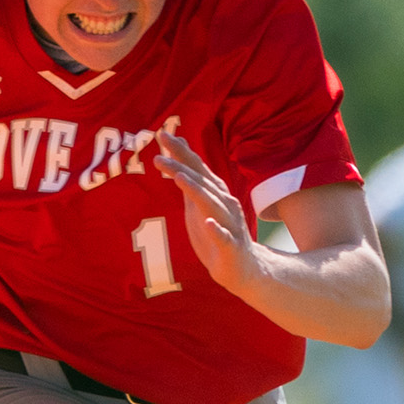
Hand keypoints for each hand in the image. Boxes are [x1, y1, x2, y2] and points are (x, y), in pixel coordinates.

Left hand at [153, 130, 256, 292]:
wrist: (244, 268)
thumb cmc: (217, 233)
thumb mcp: (198, 203)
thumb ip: (189, 177)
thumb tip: (177, 149)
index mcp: (215, 193)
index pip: (196, 167)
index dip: (180, 151)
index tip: (162, 135)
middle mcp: (224, 204)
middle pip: (201, 182)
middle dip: (181, 167)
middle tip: (159, 155)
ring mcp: (229, 225)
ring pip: (212, 205)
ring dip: (196, 191)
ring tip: (179, 178)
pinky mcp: (232, 247)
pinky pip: (224, 237)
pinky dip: (217, 230)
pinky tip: (209, 223)